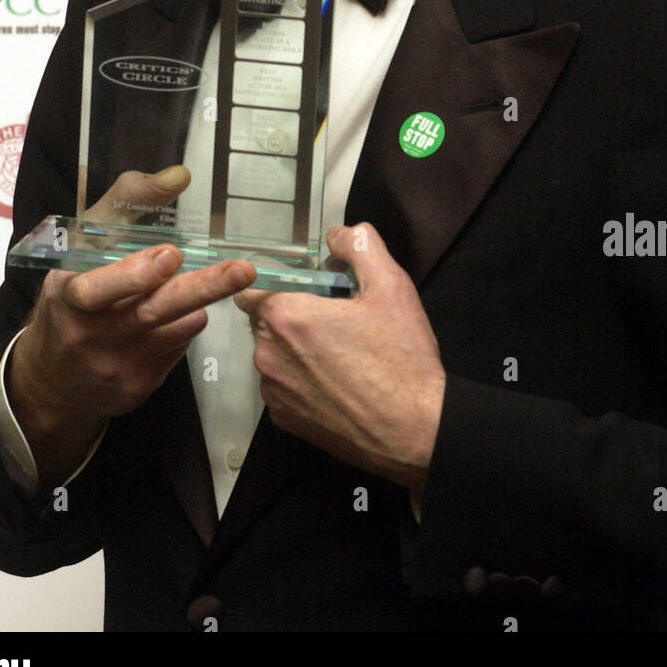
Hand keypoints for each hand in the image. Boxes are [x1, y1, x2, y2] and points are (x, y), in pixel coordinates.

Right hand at [8, 166, 255, 489]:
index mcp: (68, 295)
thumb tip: (180, 175)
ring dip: (194, 302)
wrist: (48, 382)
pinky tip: (168, 319)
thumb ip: (126, 204)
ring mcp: (115, 367)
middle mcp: (89, 335)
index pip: (97, 288)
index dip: (133, 275)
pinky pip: (178, 348)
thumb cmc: (71, 296)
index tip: (170, 256)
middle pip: (151, 312)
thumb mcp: (83, 245)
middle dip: (200, 289)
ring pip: (176, 328)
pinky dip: (183, 326)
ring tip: (200, 285)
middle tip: (241, 270)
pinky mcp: (137, 388)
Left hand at [234, 223, 444, 492]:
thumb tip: (338, 234)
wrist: (414, 432)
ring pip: (273, 357)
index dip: (279, 286)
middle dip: (292, 318)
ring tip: (341, 357)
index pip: (253, 290)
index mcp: (286, 317)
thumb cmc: (401, 359)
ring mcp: (274, 393)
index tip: (308, 293)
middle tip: (335, 323)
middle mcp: (268, 355)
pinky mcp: (285, 422)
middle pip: (265, 323)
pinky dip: (301, 383)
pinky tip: (337, 385)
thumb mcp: (391, 286)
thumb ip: (360, 246)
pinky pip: (283, 389)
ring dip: (295, 351)